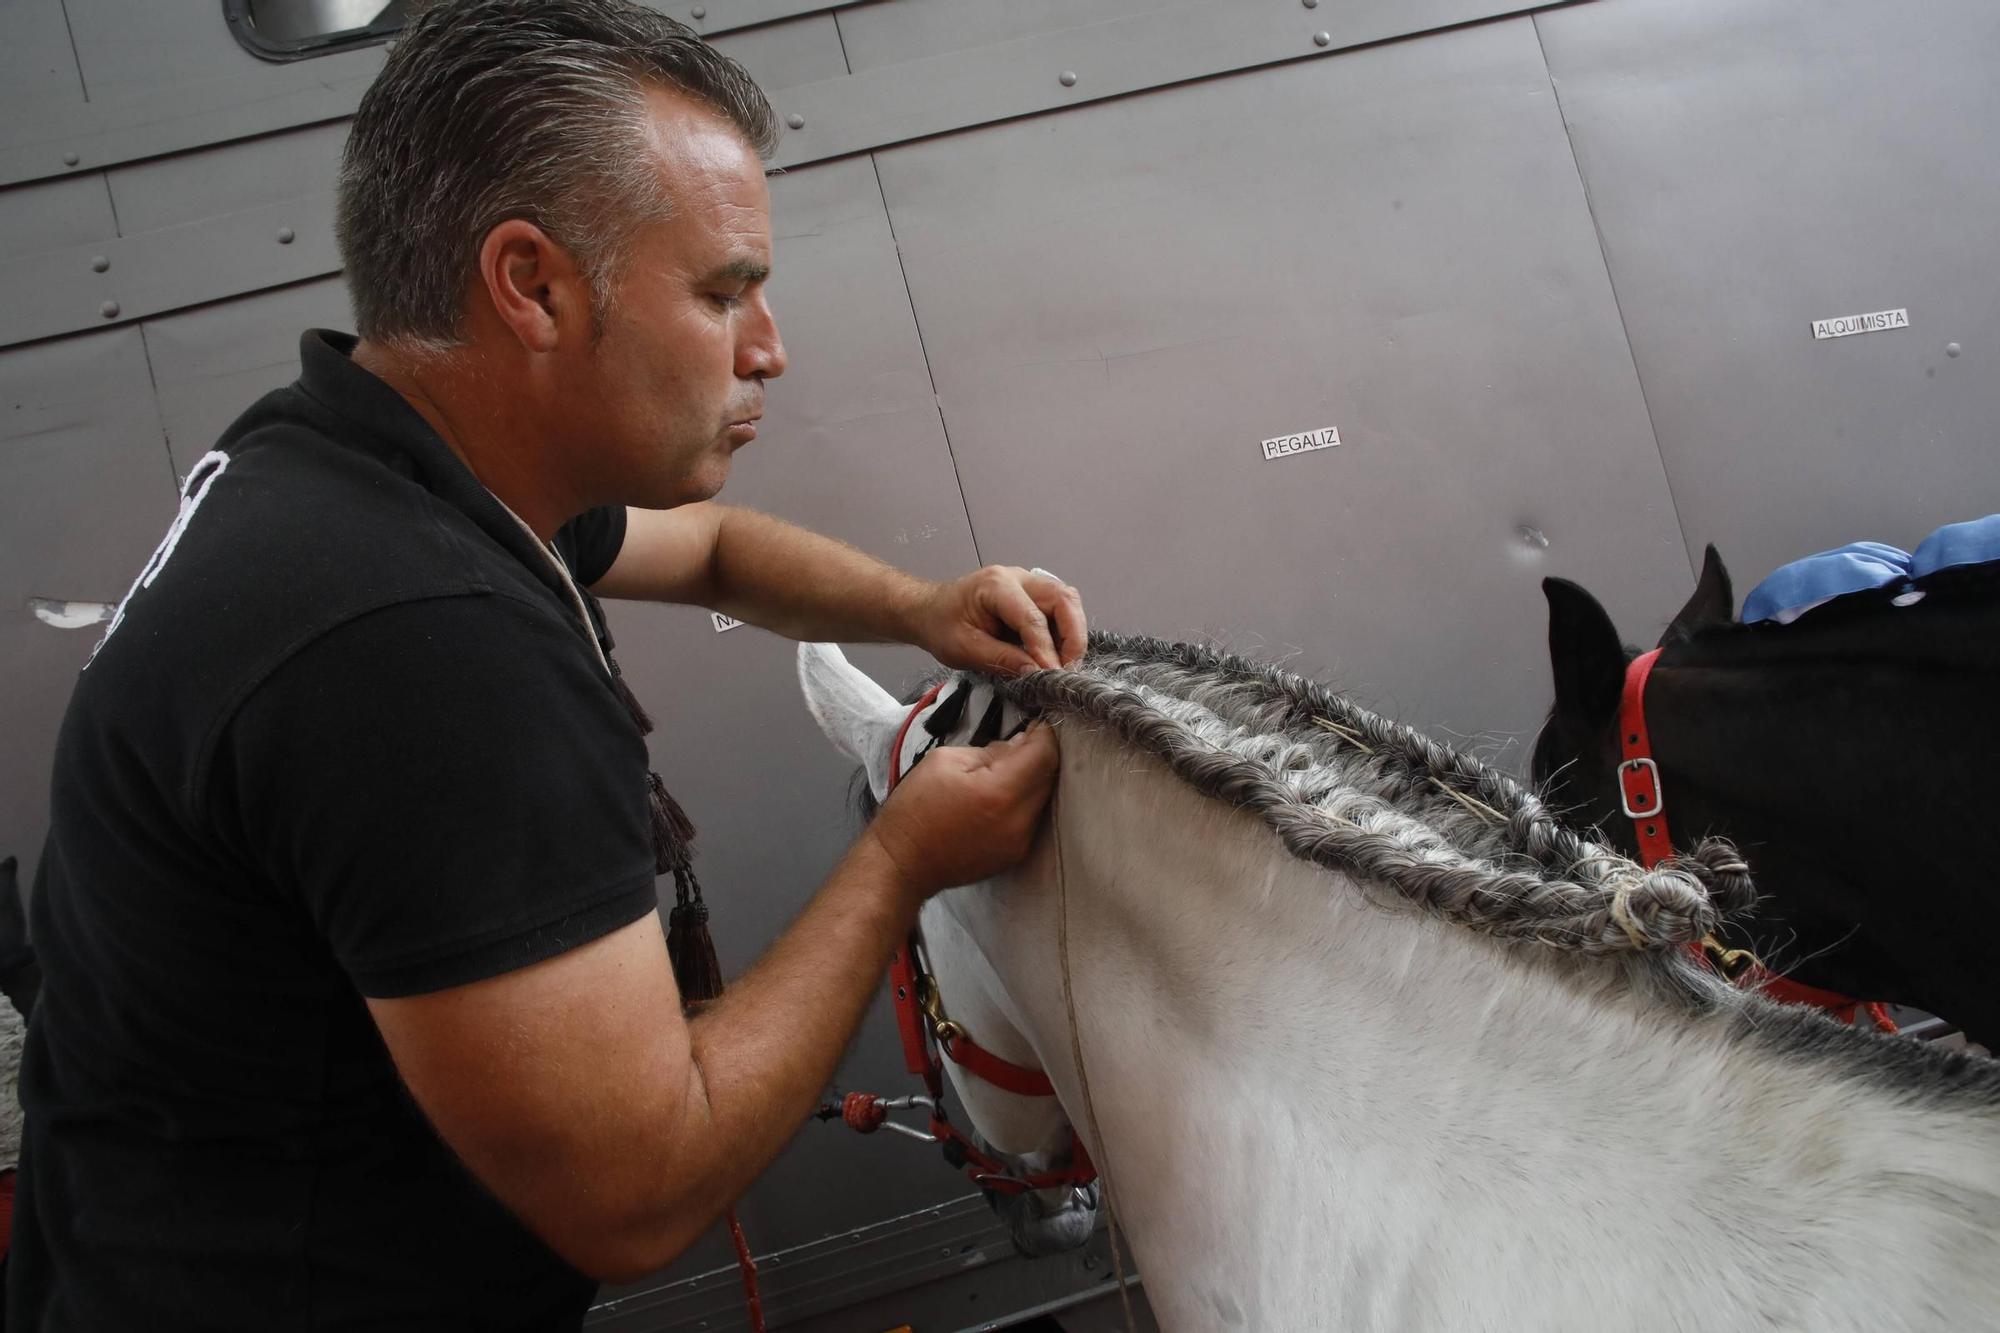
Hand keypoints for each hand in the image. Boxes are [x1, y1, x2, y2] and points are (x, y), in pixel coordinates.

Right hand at [863, 722, 1059, 896]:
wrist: (903, 862)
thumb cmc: (915, 808)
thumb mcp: (945, 761)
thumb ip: (990, 750)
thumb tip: (1019, 745)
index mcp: (1000, 792)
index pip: (1045, 755)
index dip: (1043, 734)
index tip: (1034, 724)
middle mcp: (1019, 821)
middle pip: (1049, 777)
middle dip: (1038, 755)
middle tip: (1016, 744)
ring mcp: (1021, 842)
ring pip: (1043, 797)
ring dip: (1031, 779)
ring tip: (1004, 771)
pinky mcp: (1016, 854)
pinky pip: (1031, 817)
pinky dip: (1023, 801)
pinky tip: (999, 797)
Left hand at [917, 566, 1086, 675]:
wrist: (929, 610)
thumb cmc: (941, 625)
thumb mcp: (965, 649)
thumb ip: (1002, 660)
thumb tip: (1036, 672)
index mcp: (996, 586)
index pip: (1033, 618)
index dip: (1046, 651)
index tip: (1051, 676)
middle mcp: (1018, 577)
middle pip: (1063, 599)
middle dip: (1073, 636)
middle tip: (1068, 669)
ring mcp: (1028, 583)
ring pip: (1068, 601)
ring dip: (1073, 633)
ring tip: (1065, 664)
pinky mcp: (1032, 594)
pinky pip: (1060, 608)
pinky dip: (1065, 631)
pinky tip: (1057, 654)